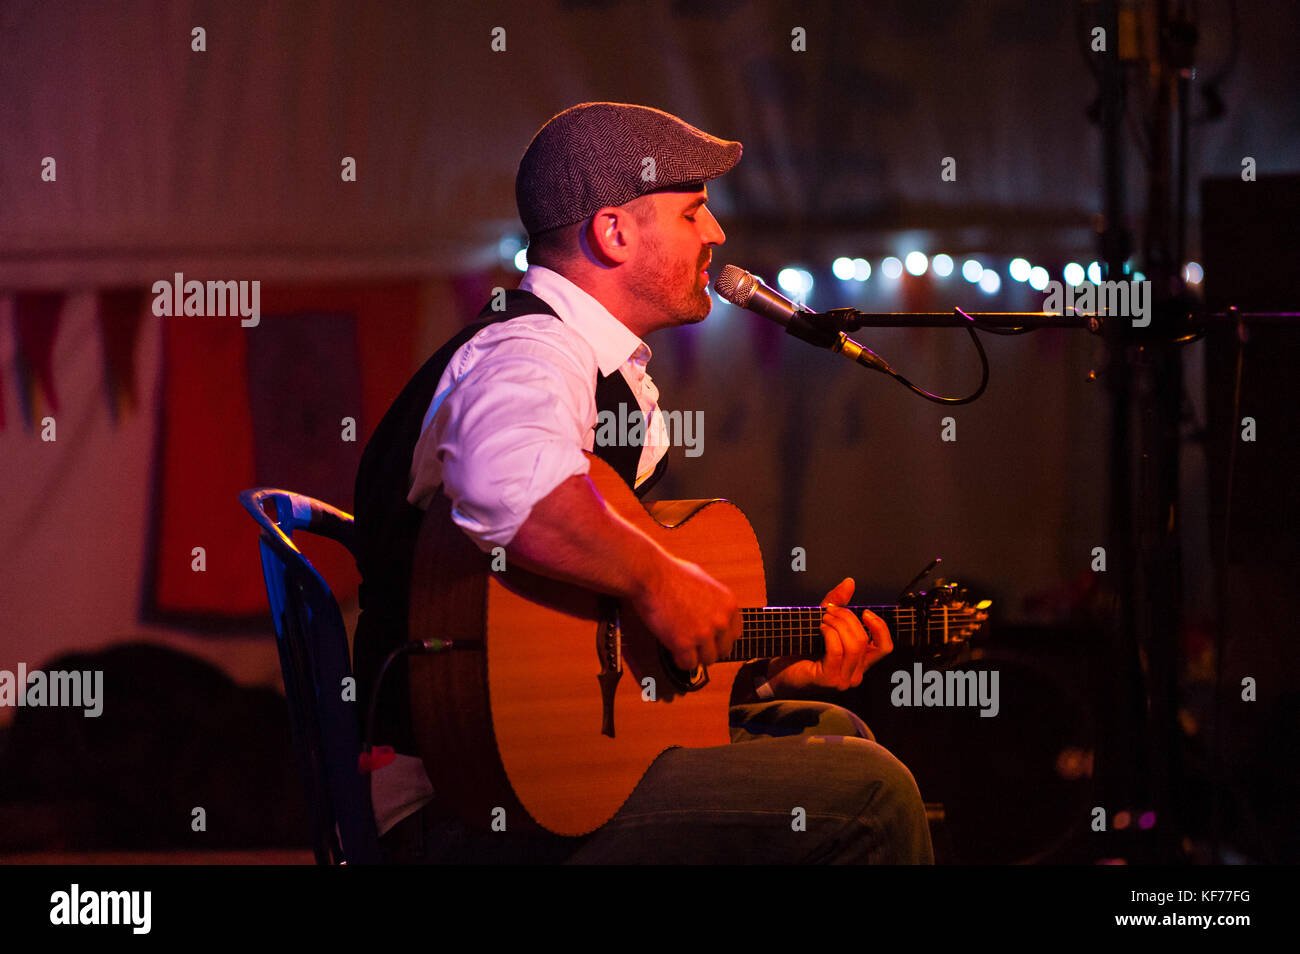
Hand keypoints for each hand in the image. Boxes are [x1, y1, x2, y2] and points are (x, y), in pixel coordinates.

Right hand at [631, 556, 739, 670]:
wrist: (650, 575)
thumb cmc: (670, 573)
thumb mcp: (703, 580)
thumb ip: (713, 600)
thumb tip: (713, 611)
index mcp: (728, 604)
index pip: (735, 634)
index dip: (719, 638)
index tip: (709, 639)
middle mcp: (721, 620)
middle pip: (723, 650)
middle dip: (708, 649)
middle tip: (694, 645)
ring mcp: (703, 633)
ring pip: (707, 660)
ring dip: (694, 655)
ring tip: (682, 645)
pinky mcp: (684, 643)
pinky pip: (688, 665)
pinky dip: (680, 660)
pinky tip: (673, 650)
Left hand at [766, 577, 892, 692]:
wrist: (776, 670)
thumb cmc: (799, 649)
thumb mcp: (822, 622)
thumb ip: (837, 604)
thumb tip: (849, 582)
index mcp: (859, 662)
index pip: (885, 647)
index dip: (880, 627)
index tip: (865, 612)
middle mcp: (856, 674)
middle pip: (865, 639)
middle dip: (847, 618)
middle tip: (829, 611)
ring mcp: (843, 679)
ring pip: (854, 644)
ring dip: (837, 624)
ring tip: (823, 619)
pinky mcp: (829, 679)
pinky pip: (837, 650)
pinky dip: (829, 634)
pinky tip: (819, 629)